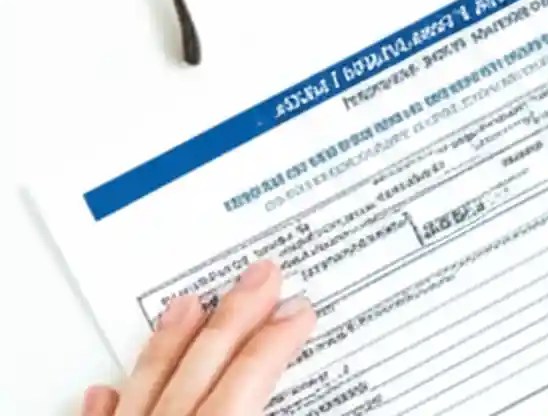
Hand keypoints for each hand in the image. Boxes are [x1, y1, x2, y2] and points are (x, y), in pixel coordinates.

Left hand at [80, 260, 315, 415]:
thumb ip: (282, 414)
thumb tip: (315, 397)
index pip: (250, 378)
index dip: (276, 341)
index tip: (298, 311)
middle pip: (204, 364)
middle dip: (236, 315)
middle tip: (260, 275)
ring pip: (147, 385)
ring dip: (171, 341)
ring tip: (186, 303)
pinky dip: (109, 406)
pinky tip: (105, 389)